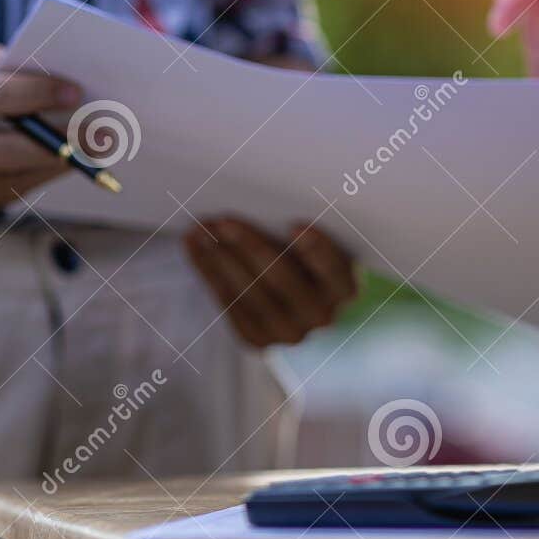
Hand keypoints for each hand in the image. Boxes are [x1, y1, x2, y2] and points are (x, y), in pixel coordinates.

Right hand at [0, 44, 78, 219]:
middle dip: (61, 143)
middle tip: (105, 135)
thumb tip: (62, 86)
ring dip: (54, 166)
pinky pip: (0, 196)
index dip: (35, 94)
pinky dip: (31, 179)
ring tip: (91, 151)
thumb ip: (0, 68)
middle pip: (3, 151)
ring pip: (7, 180)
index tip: (76, 90)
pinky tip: (55, 164)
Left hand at [184, 219, 358, 347]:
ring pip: (250, 292)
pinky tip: (194, 245)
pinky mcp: (259, 340)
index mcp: (345, 289)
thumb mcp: (316, 245)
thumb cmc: (305, 256)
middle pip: (283, 279)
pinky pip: (228, 303)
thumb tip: (258, 198)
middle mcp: (322, 316)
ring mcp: (290, 333)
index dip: (316, 250)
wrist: (294, 303)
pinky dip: (208, 271)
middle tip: (224, 220)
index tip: (295, 225)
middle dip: (251, 247)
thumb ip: (301, 231)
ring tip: (200, 229)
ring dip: (221, 258)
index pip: (333, 269)